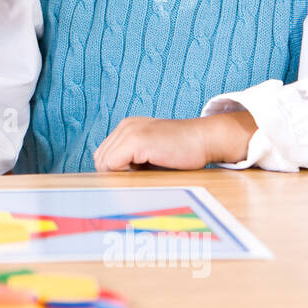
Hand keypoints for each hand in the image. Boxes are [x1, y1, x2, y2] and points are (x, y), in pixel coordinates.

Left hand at [93, 116, 214, 170]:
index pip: (103, 154)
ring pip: (104, 163)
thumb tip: (116, 181)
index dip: (114, 171)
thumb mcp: (152, 152)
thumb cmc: (184, 151)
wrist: (207, 138)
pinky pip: (112, 164)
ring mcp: (129, 132)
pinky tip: (145, 173)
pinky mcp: (136, 141)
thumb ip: (134, 160)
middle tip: (139, 178)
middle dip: (115, 174)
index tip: (132, 178)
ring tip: (144, 174)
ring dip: (120, 174)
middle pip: (100, 159)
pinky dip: (124, 174)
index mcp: (127, 127)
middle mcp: (125, 126)